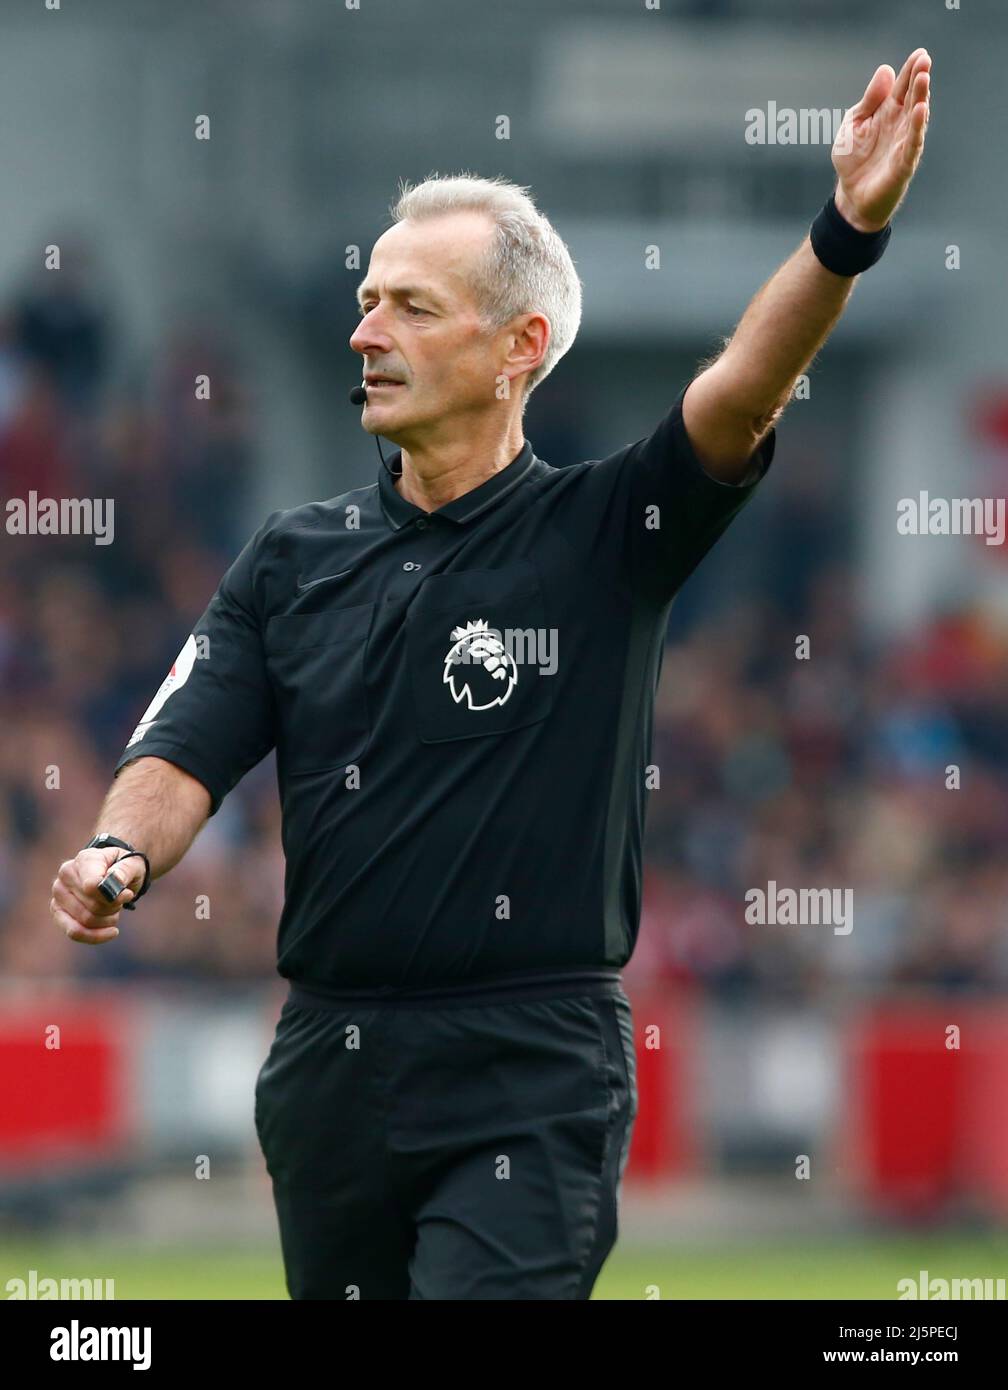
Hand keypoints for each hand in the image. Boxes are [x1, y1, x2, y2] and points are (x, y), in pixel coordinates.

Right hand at [50, 846, 145, 944]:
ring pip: (86, 921)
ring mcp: (58, 895)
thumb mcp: (132, 864)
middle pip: (93, 906)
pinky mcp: (58, 912)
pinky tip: (112, 932)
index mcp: (85, 859)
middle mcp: (66, 875)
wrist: (113, 873)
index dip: (112, 896)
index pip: (92, 886)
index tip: (127, 895)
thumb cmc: (123, 868)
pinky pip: (74, 933)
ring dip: (108, 920)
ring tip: (114, 908)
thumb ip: (125, 871)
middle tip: (122, 899)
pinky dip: (96, 936)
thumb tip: (115, 883)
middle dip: (113, 907)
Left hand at [832, 47, 930, 231]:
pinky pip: (913, 143)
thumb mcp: (854, 123)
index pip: (902, 87)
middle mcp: (900, 124)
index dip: (910, 71)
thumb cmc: (853, 159)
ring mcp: (904, 142)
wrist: (851, 195)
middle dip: (919, 79)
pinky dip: (918, 127)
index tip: (920, 54)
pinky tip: (922, 111)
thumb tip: (885, 70)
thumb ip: (869, 100)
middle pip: (912, 98)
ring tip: (924, 79)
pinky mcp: (904, 163)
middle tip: (924, 61)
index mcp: (888, 112)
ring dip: (921, 98)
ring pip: (916, 117)